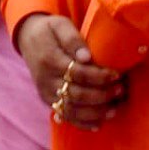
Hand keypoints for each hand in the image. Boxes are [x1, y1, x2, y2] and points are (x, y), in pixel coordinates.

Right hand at [15, 13, 126, 129]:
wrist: (28, 38)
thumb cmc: (49, 30)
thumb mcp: (59, 25)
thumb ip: (72, 39)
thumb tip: (86, 56)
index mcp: (49, 59)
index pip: (78, 73)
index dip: (99, 77)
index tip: (116, 75)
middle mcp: (46, 80)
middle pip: (77, 94)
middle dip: (102, 95)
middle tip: (120, 90)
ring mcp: (46, 93)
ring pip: (72, 110)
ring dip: (95, 112)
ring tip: (114, 109)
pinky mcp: (48, 101)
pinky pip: (66, 116)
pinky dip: (83, 123)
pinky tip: (99, 123)